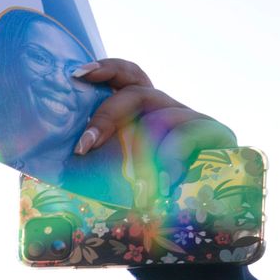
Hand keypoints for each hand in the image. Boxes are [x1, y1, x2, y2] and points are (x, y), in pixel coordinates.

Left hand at [70, 59, 236, 190]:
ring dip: (140, 150)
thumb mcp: (114, 167)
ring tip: (129, 178)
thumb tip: (63, 151)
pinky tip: (163, 182)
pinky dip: (170, 158)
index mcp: (143, 109)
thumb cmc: (145, 190)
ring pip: (161, 118)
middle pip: (137, 93)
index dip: (106, 69)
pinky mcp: (216, 133)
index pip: (128, 75)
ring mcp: (193, 118)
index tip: (78, 74)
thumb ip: (95, 151)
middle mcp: (167, 107)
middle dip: (107, 116)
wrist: (196, 210)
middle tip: (84, 147)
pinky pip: (186, 136)